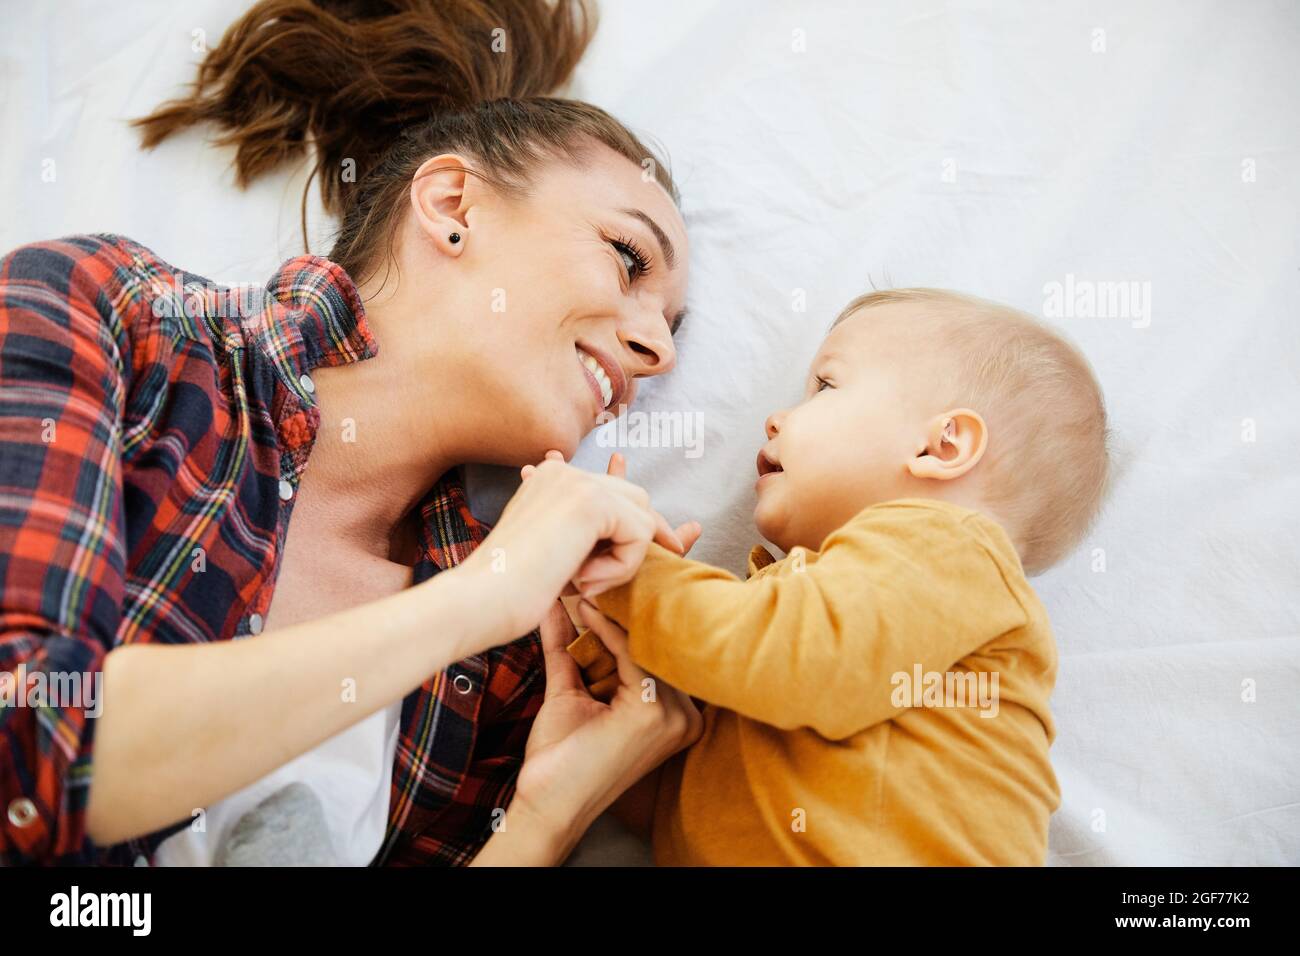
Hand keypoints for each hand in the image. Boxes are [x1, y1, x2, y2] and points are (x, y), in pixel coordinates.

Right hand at [460, 450, 680, 638]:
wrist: (477, 601)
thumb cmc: (510, 594)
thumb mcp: (560, 559)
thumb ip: (594, 542)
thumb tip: (658, 535)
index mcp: (550, 479)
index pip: (613, 490)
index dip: (641, 521)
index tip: (677, 542)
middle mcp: (564, 471)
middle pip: (636, 497)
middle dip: (651, 533)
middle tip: (650, 565)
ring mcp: (577, 482)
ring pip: (640, 516)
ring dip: (625, 559)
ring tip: (585, 583)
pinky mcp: (591, 503)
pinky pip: (639, 535)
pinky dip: (622, 567)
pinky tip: (582, 581)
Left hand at [507, 597, 702, 857]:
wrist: (547, 805)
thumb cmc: (561, 759)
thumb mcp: (570, 691)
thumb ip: (570, 648)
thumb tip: (560, 604)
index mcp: (677, 713)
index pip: (661, 649)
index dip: (643, 609)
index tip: (621, 574)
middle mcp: (686, 715)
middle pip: (660, 642)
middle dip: (639, 599)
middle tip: (616, 564)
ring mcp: (674, 716)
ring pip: (648, 643)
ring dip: (617, 608)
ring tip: (593, 577)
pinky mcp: (652, 713)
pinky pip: (630, 654)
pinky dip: (604, 627)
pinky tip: (583, 606)